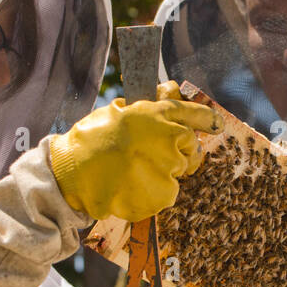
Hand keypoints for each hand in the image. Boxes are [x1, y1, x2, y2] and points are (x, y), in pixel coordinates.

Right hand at [48, 81, 220, 220]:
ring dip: (161, 176)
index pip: (195, 114)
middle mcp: (169, 137)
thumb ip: (148, 105)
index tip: (215, 124)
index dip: (207, 120)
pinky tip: (129, 189)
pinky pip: (166, 195)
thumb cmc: (90, 139)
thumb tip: (170, 90)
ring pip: (177, 174)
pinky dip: (151, 196)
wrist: (71, 172)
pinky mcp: (164, 192)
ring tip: (131, 175)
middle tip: (151, 158)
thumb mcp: (119, 111)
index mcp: (158, 113)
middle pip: (190, 148)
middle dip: (177, 154)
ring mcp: (168, 166)